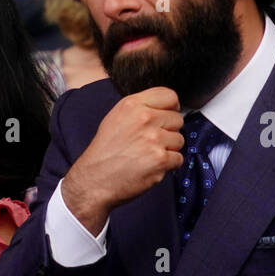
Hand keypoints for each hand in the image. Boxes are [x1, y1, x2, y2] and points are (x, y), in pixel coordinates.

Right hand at [61, 87, 183, 233]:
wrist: (94, 179)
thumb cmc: (104, 152)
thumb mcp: (116, 118)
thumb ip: (141, 109)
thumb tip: (165, 109)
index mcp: (132, 104)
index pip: (170, 96)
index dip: (171, 108)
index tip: (166, 117)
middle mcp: (144, 118)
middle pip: (177, 119)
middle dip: (169, 131)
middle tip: (151, 142)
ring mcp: (154, 139)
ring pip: (179, 140)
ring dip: (169, 149)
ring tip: (148, 155)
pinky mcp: (160, 159)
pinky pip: (178, 158)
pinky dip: (168, 165)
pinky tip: (150, 166)